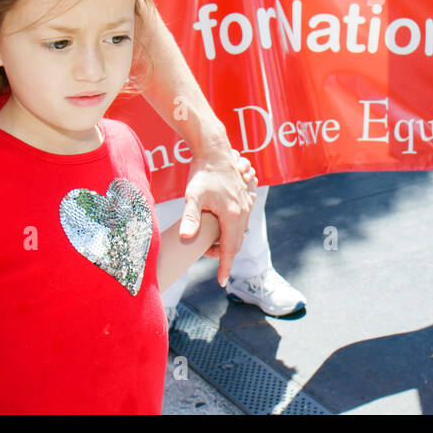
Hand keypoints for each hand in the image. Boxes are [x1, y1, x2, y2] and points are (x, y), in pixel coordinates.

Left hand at [179, 148, 255, 283]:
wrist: (214, 151)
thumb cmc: (202, 173)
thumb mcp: (192, 197)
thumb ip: (190, 218)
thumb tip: (185, 239)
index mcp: (232, 215)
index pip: (230, 249)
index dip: (224, 267)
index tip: (220, 282)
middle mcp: (243, 212)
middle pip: (235, 243)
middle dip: (221, 253)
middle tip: (203, 253)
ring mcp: (246, 204)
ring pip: (238, 232)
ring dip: (225, 240)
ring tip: (206, 239)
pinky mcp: (245, 198)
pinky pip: (240, 222)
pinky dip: (231, 229)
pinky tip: (217, 225)